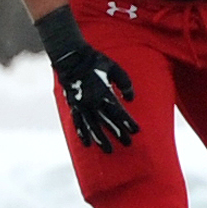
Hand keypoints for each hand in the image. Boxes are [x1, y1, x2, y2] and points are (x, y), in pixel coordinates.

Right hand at [35, 6, 136, 153]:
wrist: (70, 58)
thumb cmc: (95, 61)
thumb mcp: (114, 68)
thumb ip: (125, 83)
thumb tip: (130, 99)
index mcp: (103, 92)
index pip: (118, 111)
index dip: (127, 122)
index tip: (136, 131)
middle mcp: (92, 101)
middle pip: (107, 121)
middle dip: (118, 133)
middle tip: (128, 144)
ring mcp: (81, 105)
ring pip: (92, 126)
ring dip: (100, 139)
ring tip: (108, 150)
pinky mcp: (73, 105)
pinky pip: (77, 122)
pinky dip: (82, 133)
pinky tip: (87, 143)